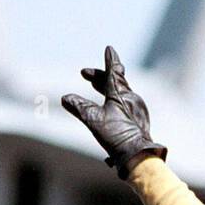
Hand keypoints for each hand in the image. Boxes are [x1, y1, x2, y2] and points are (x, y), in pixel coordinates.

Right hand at [62, 46, 166, 178]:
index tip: (109, 48)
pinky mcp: (139, 121)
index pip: (114, 71)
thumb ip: (79, 108)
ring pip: (120, 94)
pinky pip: (125, 105)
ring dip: (107, 89)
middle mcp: (132, 98)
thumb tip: (65, 98)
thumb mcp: (94, 120)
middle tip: (86, 75)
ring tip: (97, 89)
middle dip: (100, 78)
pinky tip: (110, 110)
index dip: (110, 60)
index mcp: (121, 94)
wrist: (138, 155)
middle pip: (116, 82)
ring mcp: (137, 110)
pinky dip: (115, 102)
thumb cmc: (117, 136)